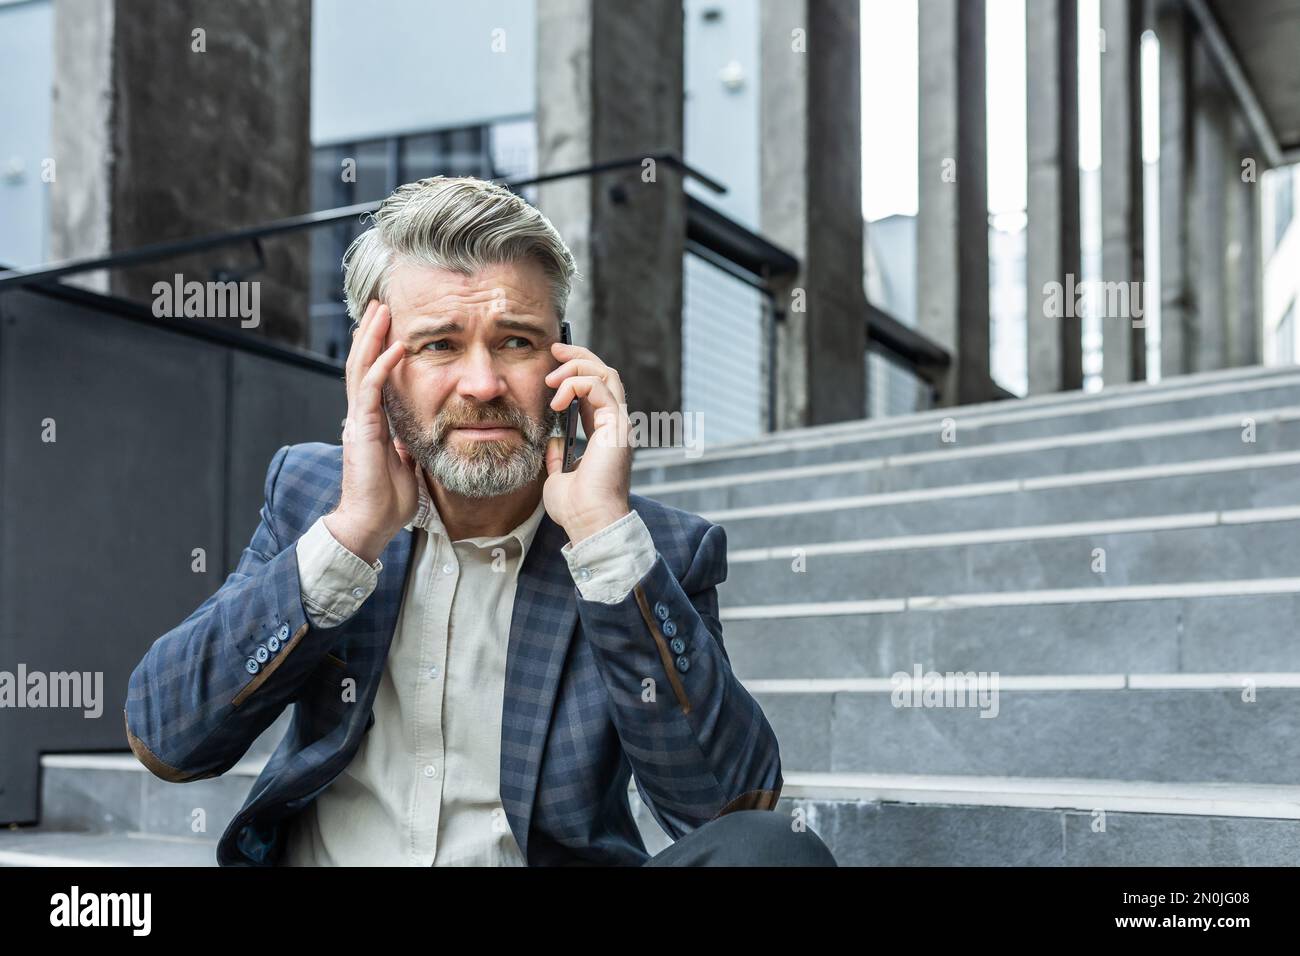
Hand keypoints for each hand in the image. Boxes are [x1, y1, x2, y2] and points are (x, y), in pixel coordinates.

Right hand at [326, 299, 419, 563]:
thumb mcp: (408, 464)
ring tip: (382, 310)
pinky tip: (397, 346)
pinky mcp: (362, 429)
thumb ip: (411, 445)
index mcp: (372, 422)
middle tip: (381, 303)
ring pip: (361, 367)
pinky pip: (372, 389)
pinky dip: (384, 365)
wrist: (371, 524)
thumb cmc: (389, 500)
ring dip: (373, 337)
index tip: (391, 326)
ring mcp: (359, 420)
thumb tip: (425, 435)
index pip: (373, 376)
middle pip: (363, 363)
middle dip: (372, 332)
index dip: (379, 349)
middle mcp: (362, 416)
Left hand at [543, 341, 632, 544]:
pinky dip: (577, 385)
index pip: (595, 389)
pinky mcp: (617, 425)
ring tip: (552, 378)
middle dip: (579, 356)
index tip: (553, 362)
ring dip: (576, 367)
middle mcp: (616, 424)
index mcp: (604, 433)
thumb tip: (552, 441)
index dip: (576, 371)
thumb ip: (558, 455)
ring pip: (606, 374)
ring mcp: (619, 423)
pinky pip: (600, 387)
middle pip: (605, 373)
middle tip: (555, 350)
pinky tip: (557, 400)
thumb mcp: (558, 475)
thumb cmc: (576, 507)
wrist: (589, 522)